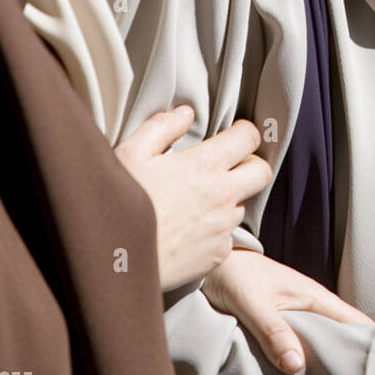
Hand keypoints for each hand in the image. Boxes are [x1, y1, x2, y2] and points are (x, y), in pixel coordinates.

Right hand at [115, 108, 271, 291]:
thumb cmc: (118, 204)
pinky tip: (190, 231)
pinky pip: (227, 238)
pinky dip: (215, 232)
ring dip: (228, 200)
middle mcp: (221, 195)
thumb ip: (162, 126)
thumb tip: (185, 114)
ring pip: (242, 205)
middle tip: (228, 166)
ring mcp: (222, 228)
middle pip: (262, 172)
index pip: (249, 137)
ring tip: (197, 203)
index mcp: (204, 165)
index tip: (232, 135)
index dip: (243, 132)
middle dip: (250, 164)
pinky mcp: (217, 256)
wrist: (113, 260)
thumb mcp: (132, 152)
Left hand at [203, 249, 374, 374]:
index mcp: (313, 296)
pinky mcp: (287, 323)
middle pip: (346, 334)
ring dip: (338, 359)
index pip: (354, 321)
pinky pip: (310, 344)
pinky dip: (317, 359)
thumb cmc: (233, 274)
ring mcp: (301, 314)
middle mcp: (312, 305)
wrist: (213, 261)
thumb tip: (296, 363)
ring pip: (328, 341)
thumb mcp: (252, 301)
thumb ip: (274, 328)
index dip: (374, 340)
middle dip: (361, 354)